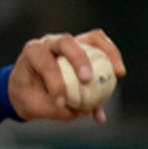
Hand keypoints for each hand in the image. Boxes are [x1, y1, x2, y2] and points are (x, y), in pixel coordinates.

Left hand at [8, 29, 126, 122]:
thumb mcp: (35, 106)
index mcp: (32, 53)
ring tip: (118, 72)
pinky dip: (113, 56)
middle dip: (79, 59)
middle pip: (67, 42)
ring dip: (107, 53)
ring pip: (92, 38)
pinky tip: (119, 72)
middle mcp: (50, 42)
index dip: (55, 84)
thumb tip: (84, 110)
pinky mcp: (85, 46)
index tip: (61, 103)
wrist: (28, 90)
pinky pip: (102, 46)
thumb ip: (57, 109)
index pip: (45, 64)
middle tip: (88, 80)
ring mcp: (69, 42)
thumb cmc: (30, 97)